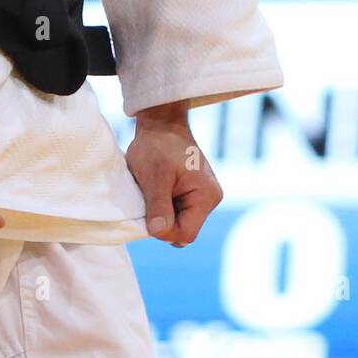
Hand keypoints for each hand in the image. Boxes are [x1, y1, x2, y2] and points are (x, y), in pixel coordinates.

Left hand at [126, 113, 222, 246]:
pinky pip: (178, 212)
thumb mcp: (154, 177)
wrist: (161, 124)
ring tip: (152, 192)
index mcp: (206, 196)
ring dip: (162, 214)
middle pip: (184, 230)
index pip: (186, 233)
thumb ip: (159, 206)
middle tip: (148, 200)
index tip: (147, 213)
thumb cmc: (158, 146)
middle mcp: (210, 199)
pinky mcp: (193, 194)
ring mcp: (202, 197)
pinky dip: (164, 206)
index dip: (164, 232)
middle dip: (163, 222)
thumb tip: (159, 232)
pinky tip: (157, 191)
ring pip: (179, 222)